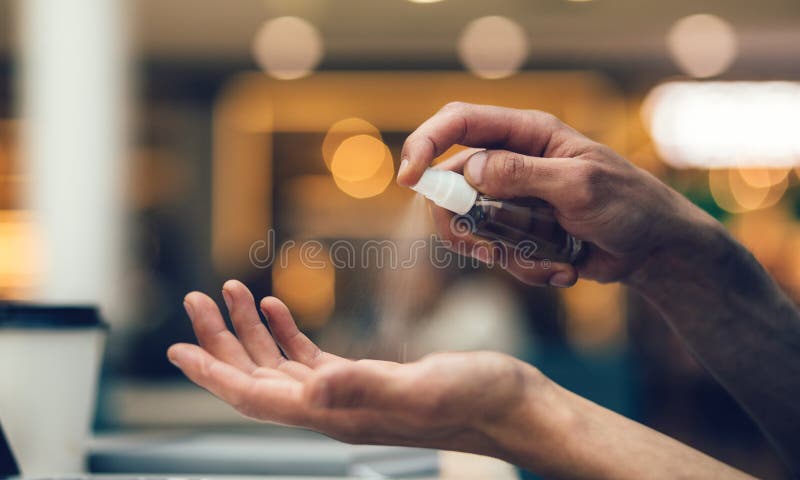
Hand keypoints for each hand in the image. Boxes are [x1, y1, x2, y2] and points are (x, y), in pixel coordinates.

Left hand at [167, 280, 554, 455]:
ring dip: (252, 330)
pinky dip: (287, 330)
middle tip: (194, 301)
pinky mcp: (365, 379)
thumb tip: (308, 390)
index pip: (255, 397)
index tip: (176, 348)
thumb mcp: (419, 389)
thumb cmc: (474, 400)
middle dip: (222, 341)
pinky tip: (278, 309)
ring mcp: (346, 394)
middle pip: (257, 378)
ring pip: (279, 365)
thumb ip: (362, 389)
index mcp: (334, 414)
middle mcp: (332, 408)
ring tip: (230, 292)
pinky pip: (310, 357)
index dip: (213, 373)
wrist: (509, 406)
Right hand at [398, 102, 716, 285]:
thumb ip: (524, 174)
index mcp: (527, 135)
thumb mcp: (579, 185)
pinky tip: (561, 271)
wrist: (654, 251)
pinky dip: (524, 268)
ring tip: (547, 263)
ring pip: (470, 225)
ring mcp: (513, 199)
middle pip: (452, 183)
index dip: (426, 143)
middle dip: (462, 222)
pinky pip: (496, 252)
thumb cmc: (629, 205)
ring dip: (502, 253)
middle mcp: (513, 162)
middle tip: (485, 249)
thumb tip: (471, 170)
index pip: (460, 124)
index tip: (409, 178)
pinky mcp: (519, 232)